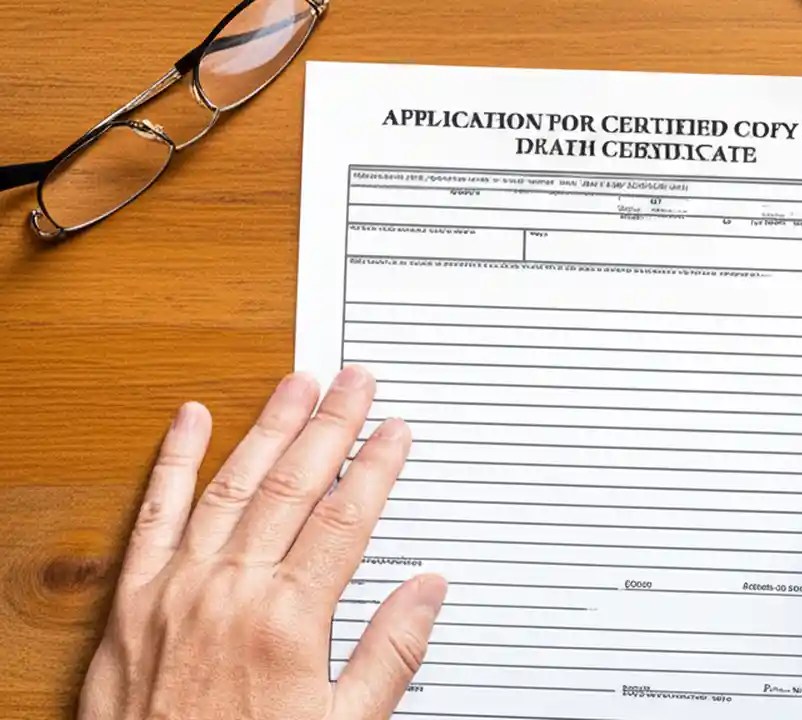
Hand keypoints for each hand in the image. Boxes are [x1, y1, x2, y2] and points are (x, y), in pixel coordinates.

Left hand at [79, 367, 445, 719]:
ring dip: (269, 427)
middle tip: (354, 382)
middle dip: (331, 425)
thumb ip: (389, 654)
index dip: (376, 466)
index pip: (346, 518)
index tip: (394, 432)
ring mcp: (179, 587)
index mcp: (290, 620)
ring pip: (232, 484)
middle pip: (294, 485)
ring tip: (297, 385)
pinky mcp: (134, 599)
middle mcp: (234, 590)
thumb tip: (428, 592)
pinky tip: (190, 420)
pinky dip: (174, 462)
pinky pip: (155, 514)